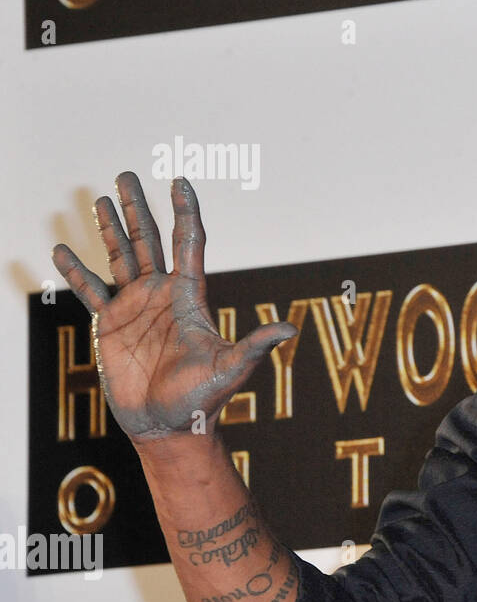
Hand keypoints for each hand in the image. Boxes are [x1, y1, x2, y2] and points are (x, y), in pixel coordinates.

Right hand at [51, 172, 296, 442]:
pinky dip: (76, 272)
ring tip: (100, 198)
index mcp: (190, 297)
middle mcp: (162, 295)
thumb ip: (255, 345)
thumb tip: (289, 328)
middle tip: (126, 174)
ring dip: (110, 228)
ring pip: (120, 257)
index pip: (188, 243)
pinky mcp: (110, 326)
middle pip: (149, 240)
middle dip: (139, 208)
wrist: (170, 426)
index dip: (185, 212)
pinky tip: (63, 250)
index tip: (180, 181)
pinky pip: (90, 292)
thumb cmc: (204, 400)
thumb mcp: (231, 368)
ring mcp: (135, 308)